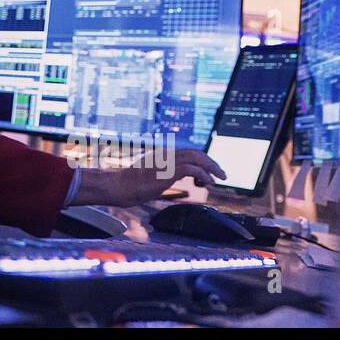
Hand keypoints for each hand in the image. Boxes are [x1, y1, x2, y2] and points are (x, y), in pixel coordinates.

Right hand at [70, 149, 226, 206]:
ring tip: (219, 178)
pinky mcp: (168, 171)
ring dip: (211, 167)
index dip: (201, 161)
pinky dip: (204, 174)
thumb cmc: (128, 187)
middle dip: (211, 162)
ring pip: (196, 157)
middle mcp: (165, 155)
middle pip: (195, 152)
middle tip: (222, 174)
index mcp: (161, 156)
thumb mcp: (147, 180)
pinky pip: (192, 169)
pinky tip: (208, 183)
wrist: (117, 186)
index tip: (209, 171)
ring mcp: (167, 161)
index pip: (187, 153)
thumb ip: (157, 178)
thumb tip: (160, 184)